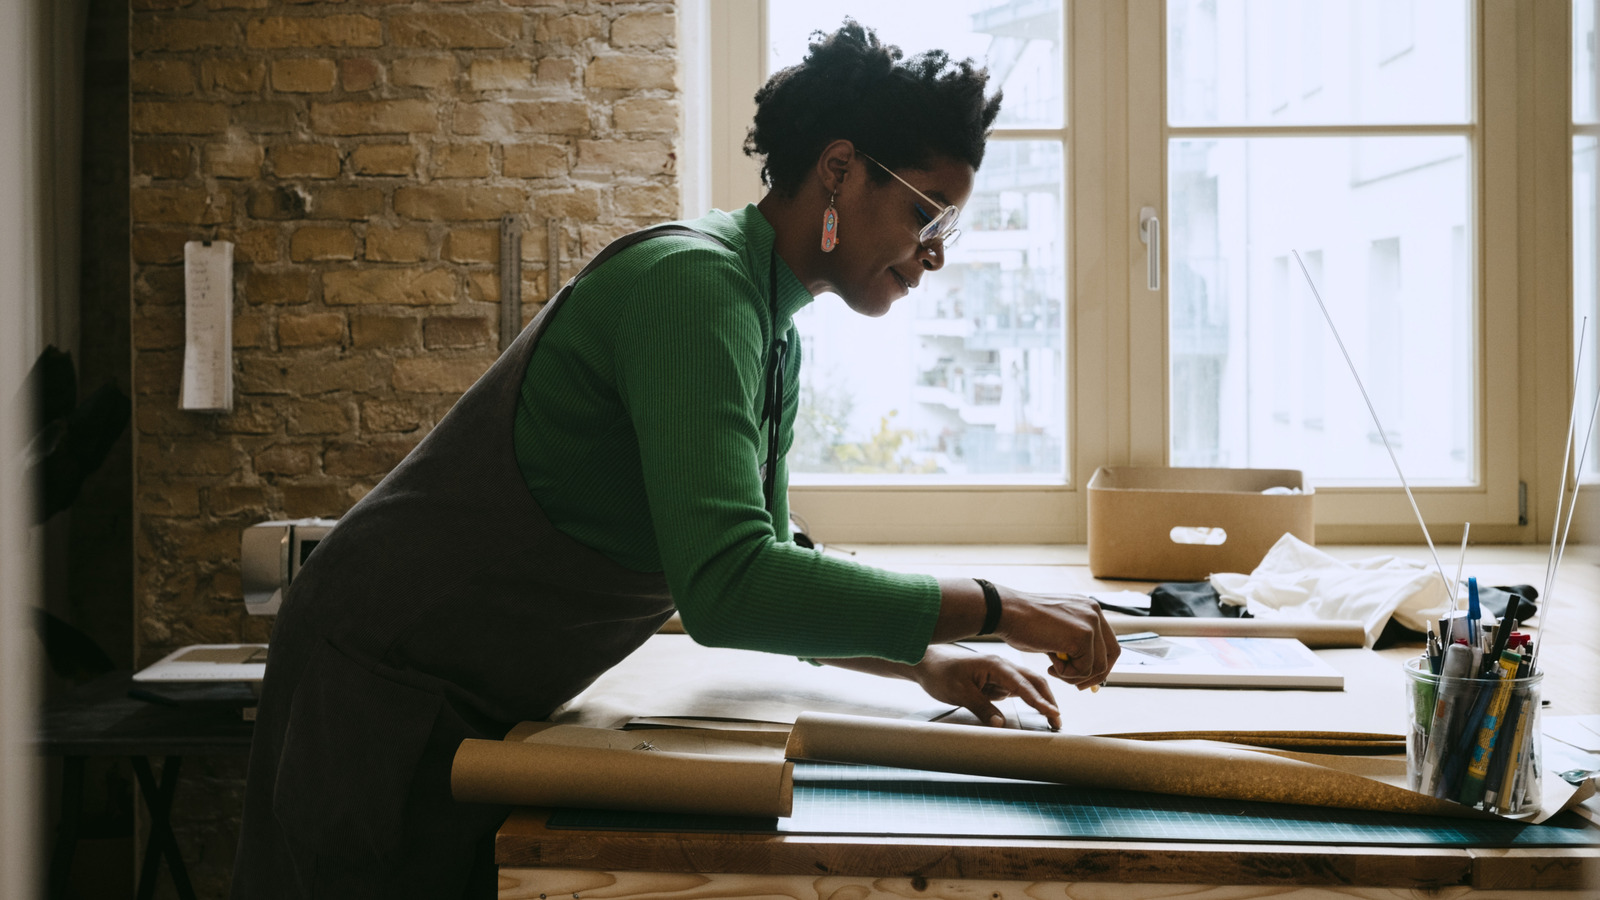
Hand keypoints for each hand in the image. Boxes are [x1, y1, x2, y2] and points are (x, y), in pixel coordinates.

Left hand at [912, 645, 1060, 730]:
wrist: (928, 665)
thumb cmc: (942, 674)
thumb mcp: (959, 693)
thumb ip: (981, 708)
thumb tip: (1000, 724)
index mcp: (995, 665)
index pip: (1022, 685)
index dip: (1039, 700)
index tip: (1052, 713)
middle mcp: (1002, 667)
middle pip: (1033, 682)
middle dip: (1048, 700)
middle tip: (1058, 722)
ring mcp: (1001, 674)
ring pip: (1029, 686)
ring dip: (1042, 700)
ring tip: (1052, 720)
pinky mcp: (998, 681)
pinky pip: (1018, 691)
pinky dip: (1030, 700)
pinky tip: (1038, 710)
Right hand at [993, 589, 1119, 690]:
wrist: (1006, 612)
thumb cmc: (1023, 622)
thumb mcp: (1057, 630)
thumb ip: (1075, 642)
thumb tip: (1088, 668)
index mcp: (1089, 608)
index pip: (1109, 643)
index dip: (1101, 664)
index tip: (1086, 677)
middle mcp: (1094, 612)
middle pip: (1112, 655)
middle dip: (1095, 675)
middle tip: (1077, 684)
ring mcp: (1090, 623)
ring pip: (1099, 666)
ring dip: (1076, 676)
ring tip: (1054, 668)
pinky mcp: (1083, 636)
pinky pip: (1085, 670)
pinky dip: (1067, 675)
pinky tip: (1050, 664)